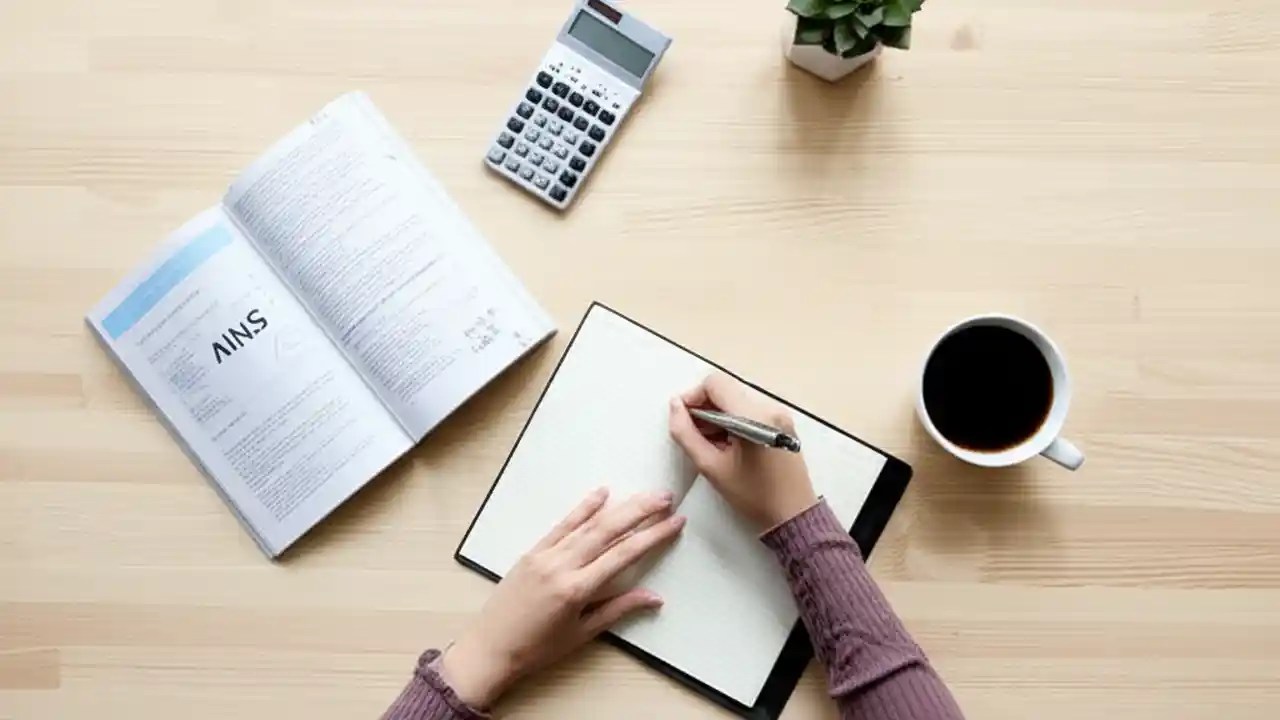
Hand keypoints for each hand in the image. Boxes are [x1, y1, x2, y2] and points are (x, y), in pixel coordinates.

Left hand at [441, 488, 684, 707]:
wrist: (490, 647)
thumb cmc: (537, 649)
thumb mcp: (582, 634)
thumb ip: (618, 609)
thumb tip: (655, 597)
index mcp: (576, 589)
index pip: (624, 555)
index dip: (653, 536)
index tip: (675, 522)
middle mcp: (561, 566)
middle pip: (608, 531)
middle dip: (640, 511)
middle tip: (666, 497)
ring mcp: (545, 555)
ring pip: (588, 524)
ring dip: (619, 507)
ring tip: (644, 495)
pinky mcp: (532, 552)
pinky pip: (562, 525)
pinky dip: (582, 509)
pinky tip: (601, 493)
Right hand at [668, 373, 817, 530]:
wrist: (793, 514)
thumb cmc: (754, 496)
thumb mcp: (712, 467)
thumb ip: (686, 434)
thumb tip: (675, 407)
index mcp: (754, 416)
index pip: (715, 383)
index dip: (692, 396)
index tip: (682, 417)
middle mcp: (770, 407)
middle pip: (726, 389)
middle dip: (704, 407)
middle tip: (694, 434)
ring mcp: (779, 413)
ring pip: (736, 399)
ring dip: (717, 415)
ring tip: (710, 443)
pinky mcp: (781, 422)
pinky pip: (749, 409)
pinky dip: (732, 420)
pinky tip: (726, 443)